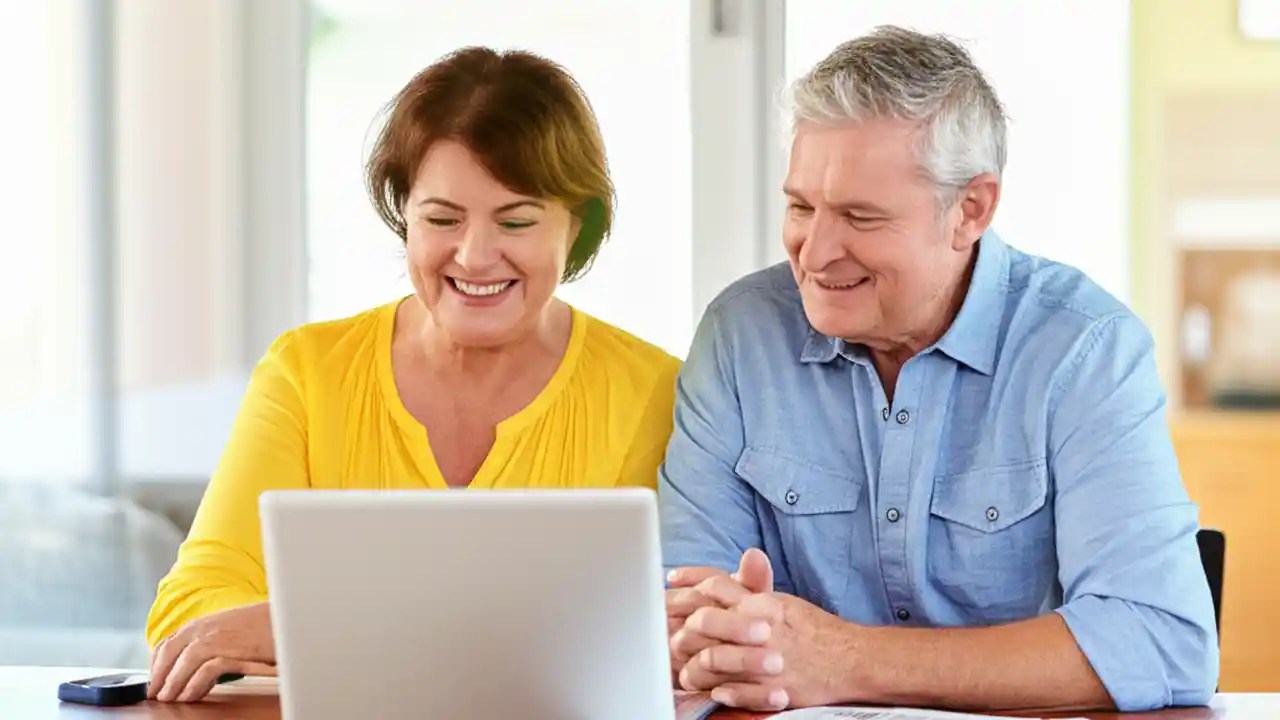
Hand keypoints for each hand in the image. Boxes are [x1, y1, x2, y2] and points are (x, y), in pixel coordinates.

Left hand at [148, 601, 277, 701]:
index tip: (155, 680)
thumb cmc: (266, 625)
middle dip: (159, 675)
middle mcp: (207, 627)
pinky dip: (194, 684)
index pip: (168, 642)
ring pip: (183, 661)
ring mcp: (219, 636)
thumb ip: (212, 641)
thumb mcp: (231, 630)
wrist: (291, 616)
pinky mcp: (234, 649)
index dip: (157, 664)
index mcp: (204, 622)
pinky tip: (191, 695)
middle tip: (156, 694)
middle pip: (169, 651)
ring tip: (169, 699)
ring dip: (173, 682)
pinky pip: (205, 669)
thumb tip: (195, 664)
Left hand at [676, 553, 859, 711]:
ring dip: (695, 667)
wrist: (851, 659)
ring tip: (687, 672)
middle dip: (683, 631)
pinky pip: (737, 693)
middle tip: (671, 638)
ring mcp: (766, 661)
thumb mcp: (780, 602)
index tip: (669, 587)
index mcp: (762, 604)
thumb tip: (714, 584)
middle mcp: (761, 628)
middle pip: (706, 623)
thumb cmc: (813, 630)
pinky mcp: (774, 690)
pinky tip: (714, 692)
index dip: (688, 587)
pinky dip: (721, 693)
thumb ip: (748, 591)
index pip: (714, 588)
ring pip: (714, 660)